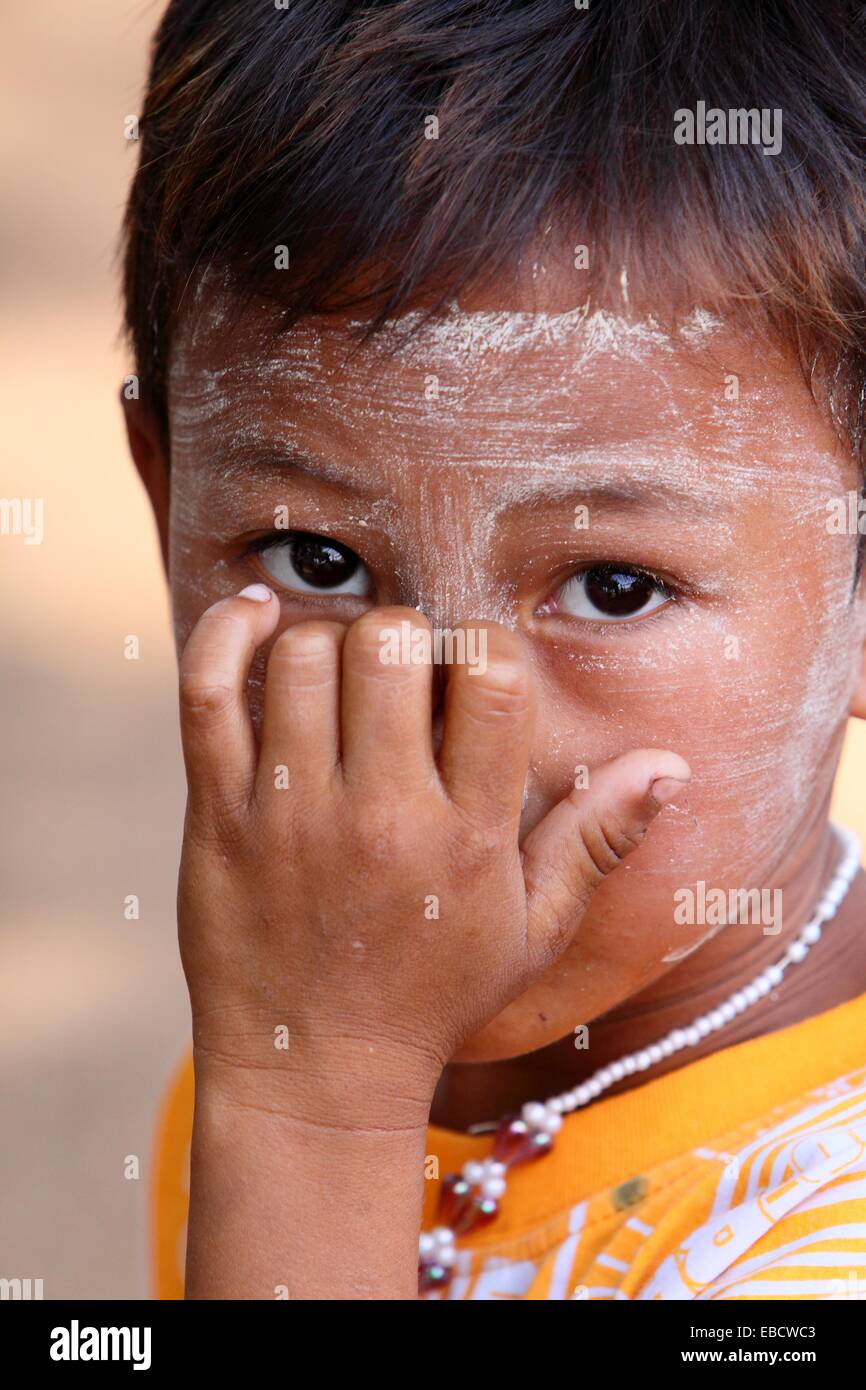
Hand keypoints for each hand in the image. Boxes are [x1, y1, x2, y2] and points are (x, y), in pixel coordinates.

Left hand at [177, 587, 689, 1120]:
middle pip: (390, 644)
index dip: (484, 648)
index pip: (491, 679)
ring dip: (326, 644)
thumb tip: (670, 764)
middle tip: (400, 679)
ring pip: (303, 654)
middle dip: (404, 637)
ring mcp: (291, 814)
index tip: (467, 677)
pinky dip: (226, 633)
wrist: (315, 1073)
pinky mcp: (220, 817)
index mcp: (468, 836)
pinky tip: (257, 615)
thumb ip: (598, 840)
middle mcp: (381, 816)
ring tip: (339, 684)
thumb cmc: (434, 996)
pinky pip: (209, 692)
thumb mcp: (533, 930)